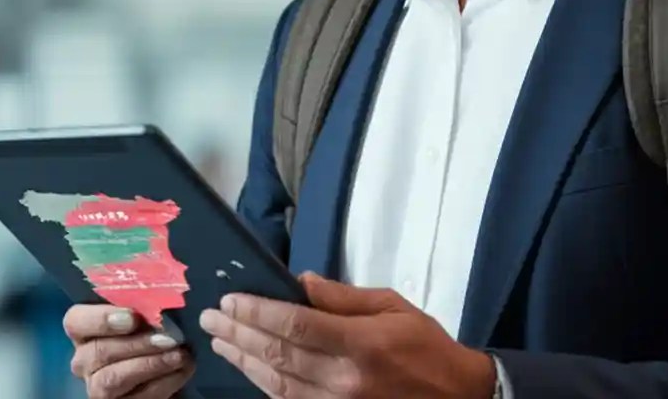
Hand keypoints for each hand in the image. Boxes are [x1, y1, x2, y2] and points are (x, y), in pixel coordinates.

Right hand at [63, 303, 194, 398]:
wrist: (167, 371)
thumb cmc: (154, 332)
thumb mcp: (147, 315)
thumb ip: (144, 304)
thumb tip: (163, 289)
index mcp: (85, 330)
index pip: (75, 320)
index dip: (100, 319)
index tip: (133, 317)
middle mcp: (84, 359)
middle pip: (98, 351)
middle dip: (137, 343)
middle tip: (168, 337)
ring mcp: (96, 386)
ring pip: (112, 378)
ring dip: (150, 364)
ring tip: (179, 355)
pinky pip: (136, 398)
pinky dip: (164, 383)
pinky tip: (183, 369)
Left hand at [199, 272, 495, 398]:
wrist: (456, 397)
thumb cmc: (426, 346)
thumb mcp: (394, 307)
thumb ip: (345, 297)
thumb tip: (301, 281)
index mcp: (361, 344)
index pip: (296, 326)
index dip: (257, 312)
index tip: (231, 300)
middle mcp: (344, 379)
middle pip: (278, 354)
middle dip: (239, 333)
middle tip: (211, 318)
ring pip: (276, 383)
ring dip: (243, 360)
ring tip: (220, 341)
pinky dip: (264, 384)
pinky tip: (248, 367)